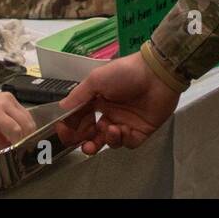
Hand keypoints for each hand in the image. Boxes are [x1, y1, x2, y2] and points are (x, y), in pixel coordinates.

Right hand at [56, 53, 179, 153]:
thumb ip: (79, 95)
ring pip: (109, 141)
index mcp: (98, 100)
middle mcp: (111, 113)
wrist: (157, 74)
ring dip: (105, 140)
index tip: (65, 133)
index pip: (81, 118)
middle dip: (86, 142)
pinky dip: (122, 140)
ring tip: (110, 129)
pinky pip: (127, 143)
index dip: (72, 128)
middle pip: (93, 135)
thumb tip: (61, 107)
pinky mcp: (141, 131)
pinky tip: (122, 130)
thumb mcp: (97, 79)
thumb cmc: (125, 73)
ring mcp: (125, 123)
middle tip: (84, 144)